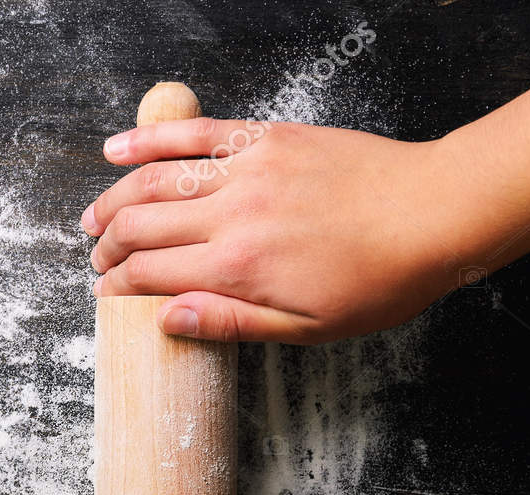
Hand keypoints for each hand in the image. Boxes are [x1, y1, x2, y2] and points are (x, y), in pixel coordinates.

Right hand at [81, 119, 474, 342]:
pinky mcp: (265, 139)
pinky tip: (117, 147)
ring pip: (155, 180)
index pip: (150, 274)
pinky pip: (195, 134)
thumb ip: (230, 322)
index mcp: (238, 268)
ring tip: (92, 219)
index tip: (104, 293)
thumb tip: (166, 320)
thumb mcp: (306, 326)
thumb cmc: (380, 278)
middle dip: (108, 246)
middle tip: (97, 260)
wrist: (436, 212)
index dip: (117, 285)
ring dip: (114, 200)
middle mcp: (232, 215)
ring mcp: (247, 171)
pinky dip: (150, 138)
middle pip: (141, 226)